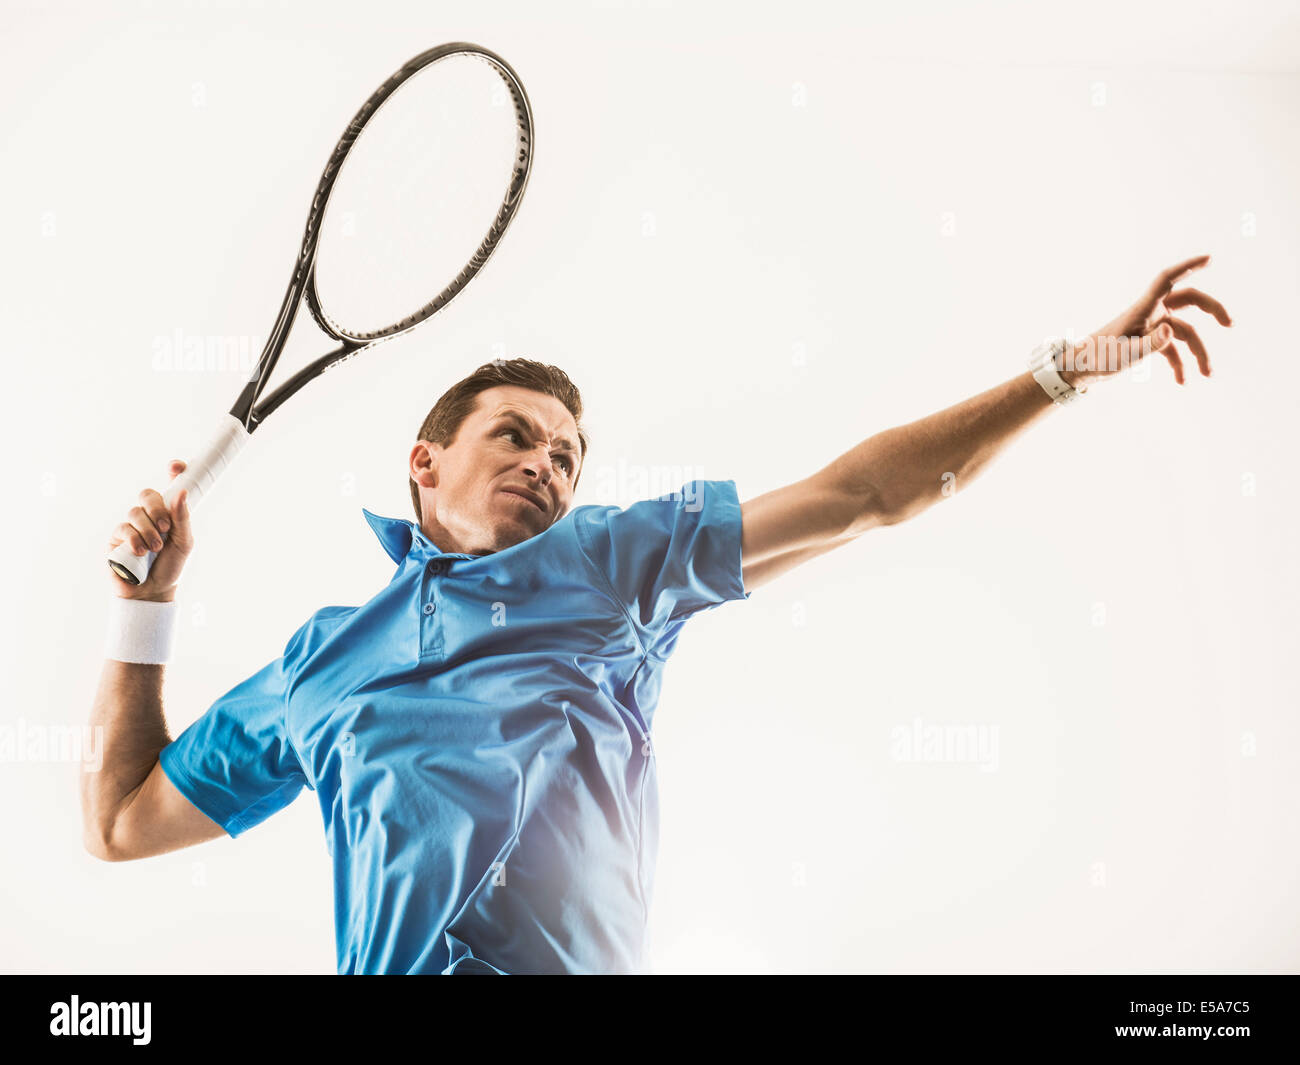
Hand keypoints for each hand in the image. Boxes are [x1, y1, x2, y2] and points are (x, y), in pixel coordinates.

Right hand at [107, 460, 192, 601]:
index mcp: (168, 513)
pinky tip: (140, 552)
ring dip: (148, 530)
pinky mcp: (116, 538)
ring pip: (135, 512)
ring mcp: (130, 525)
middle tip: (166, 527)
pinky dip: (134, 539)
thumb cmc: (171, 566)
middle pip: (147, 494)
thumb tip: (183, 493)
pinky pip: (123, 528)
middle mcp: (148, 516)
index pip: (170, 486)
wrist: (152, 591)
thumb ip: (183, 518)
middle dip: (157, 508)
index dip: (174, 472)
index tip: (176, 466)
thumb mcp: (185, 542)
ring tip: (155, 548)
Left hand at [1062, 254, 1233, 388]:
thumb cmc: (1096, 359)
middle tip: (1230, 324)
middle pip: (1188, 300)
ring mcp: (1150, 327)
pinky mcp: (1147, 341)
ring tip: (1208, 374)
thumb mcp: (1124, 354)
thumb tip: (1173, 330)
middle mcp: (1149, 313)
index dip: (1188, 266)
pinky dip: (1179, 364)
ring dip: (1198, 352)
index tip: (1210, 258)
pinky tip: (1183, 382)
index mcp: (1142, 309)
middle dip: (1211, 309)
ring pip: (1184, 331)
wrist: (1077, 370)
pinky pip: (1171, 349)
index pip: (1167, 280)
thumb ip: (1150, 343)